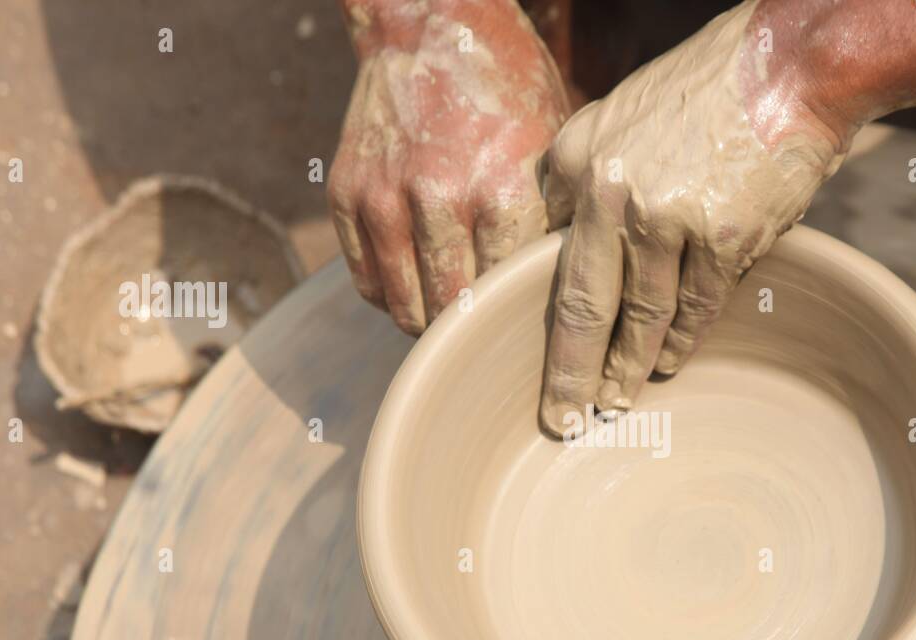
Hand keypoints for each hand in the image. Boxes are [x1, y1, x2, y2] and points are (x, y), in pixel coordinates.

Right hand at [329, 0, 568, 334]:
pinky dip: (391, 295)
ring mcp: (385, 198)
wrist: (433, 25)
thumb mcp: (555, 149)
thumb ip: (556, 222)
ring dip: (429, 322)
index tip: (525, 328)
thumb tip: (569, 297)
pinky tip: (416, 282)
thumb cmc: (510, 91)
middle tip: (487, 333)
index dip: (517, 316)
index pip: (509, 297)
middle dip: (472, 332)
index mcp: (504, 192)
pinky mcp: (346, 193)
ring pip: (405, 309)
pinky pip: (367, 282)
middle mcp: (440, 201)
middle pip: (454, 314)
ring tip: (452, 315)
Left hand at [538, 0, 854, 434]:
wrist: (786, 67)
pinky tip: (669, 363)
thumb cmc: (706, 92)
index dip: (539, 320)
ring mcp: (667, 216)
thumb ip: (589, 178)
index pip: (546, 259)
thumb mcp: (620, 117)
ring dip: (628, 368)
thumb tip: (566, 243)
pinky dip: (682, 340)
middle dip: (571, 371)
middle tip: (564, 418)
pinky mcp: (722, 236)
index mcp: (578, 160)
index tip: (534, 361)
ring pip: (641, 315)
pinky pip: (696, 306)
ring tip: (617, 401)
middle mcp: (611, 190)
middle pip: (582, 304)